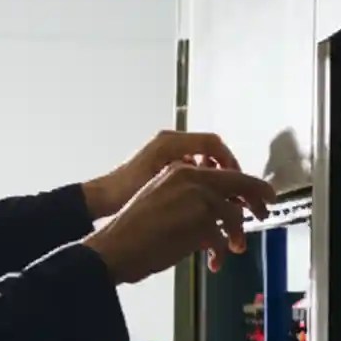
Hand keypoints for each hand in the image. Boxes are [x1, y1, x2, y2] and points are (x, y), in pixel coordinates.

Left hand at [82, 130, 245, 218]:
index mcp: (170, 143)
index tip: (238, 183)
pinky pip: (191, 165)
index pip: (213, 144)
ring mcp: (165, 151)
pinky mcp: (162, 162)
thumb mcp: (162, 185)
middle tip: (235, 192)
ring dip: (215, 177)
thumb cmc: (127, 192)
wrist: (101, 198)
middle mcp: (169, 141)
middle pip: (211, 150)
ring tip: (222, 198)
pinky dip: (201, 180)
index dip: (230, 162)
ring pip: (202, 159)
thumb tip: (222, 183)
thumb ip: (192, 180)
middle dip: (226, 171)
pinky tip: (204, 199)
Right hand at [83, 163, 274, 282]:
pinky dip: (221, 252)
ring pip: (232, 214)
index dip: (247, 184)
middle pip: (239, 184)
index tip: (260, 195)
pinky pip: (222, 237)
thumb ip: (191, 200)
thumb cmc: (134, 231)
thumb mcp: (162, 202)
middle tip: (265, 213)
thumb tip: (219, 214)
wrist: (116, 246)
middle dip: (256, 200)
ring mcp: (197, 197)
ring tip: (234, 249)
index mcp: (181, 170)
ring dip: (236, 234)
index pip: (224, 173)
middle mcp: (191, 177)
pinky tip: (214, 262)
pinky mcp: (201, 219)